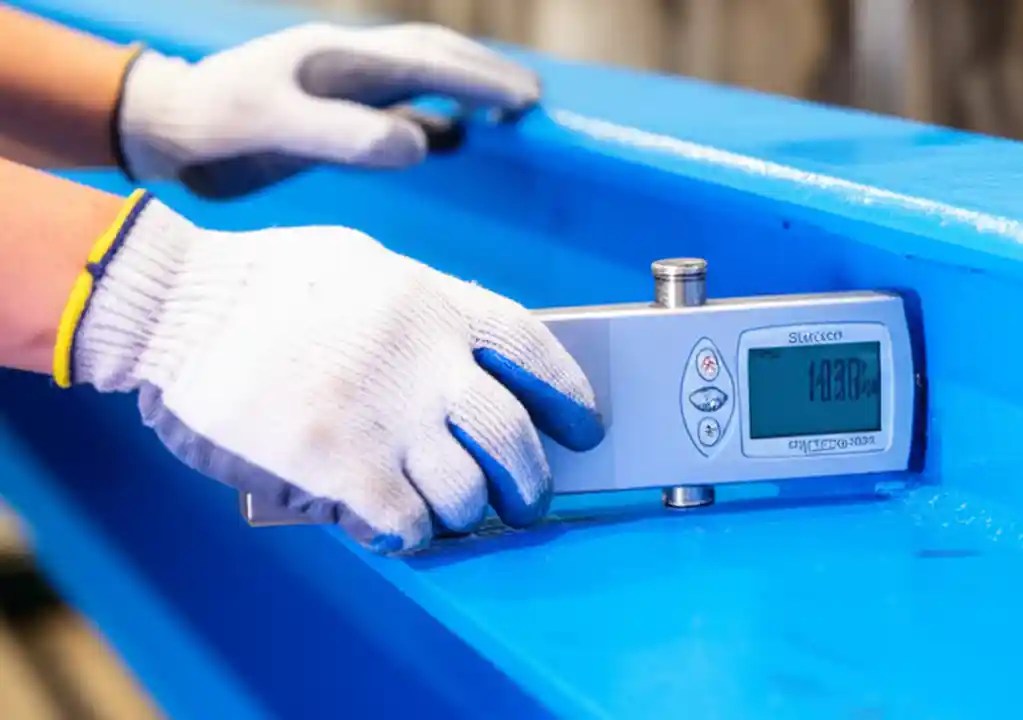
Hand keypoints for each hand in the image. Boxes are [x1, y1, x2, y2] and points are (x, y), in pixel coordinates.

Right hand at [65, 193, 602, 553]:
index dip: (570, 395)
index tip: (584, 426)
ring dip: (470, 515)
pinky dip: (414, 536)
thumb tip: (470, 350)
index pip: (533, 351)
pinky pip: (406, 524)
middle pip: (514, 439)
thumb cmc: (266, 279)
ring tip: (459, 516)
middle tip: (531, 502)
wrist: (178, 304)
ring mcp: (385, 419)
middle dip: (533, 483)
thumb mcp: (367, 264)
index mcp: (436, 306)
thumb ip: (426, 304)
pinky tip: (404, 530)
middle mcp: (425, 365)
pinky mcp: (340, 468)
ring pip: (467, 493)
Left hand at [115, 23, 539, 197]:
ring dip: (466, 92)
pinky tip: (452, 140)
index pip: (427, 61)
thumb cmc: (212, 125)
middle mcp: (349, 67)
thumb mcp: (272, 127)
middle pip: (434, 58)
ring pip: (422, 82)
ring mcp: (342, 91)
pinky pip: (397, 115)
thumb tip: (424, 145)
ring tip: (510, 111)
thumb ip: (343, 135)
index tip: (528, 98)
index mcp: (339, 58)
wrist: (163, 129)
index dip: (480, 78)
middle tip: (535, 99)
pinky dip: (434, 123)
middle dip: (486, 74)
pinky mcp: (332, 119)